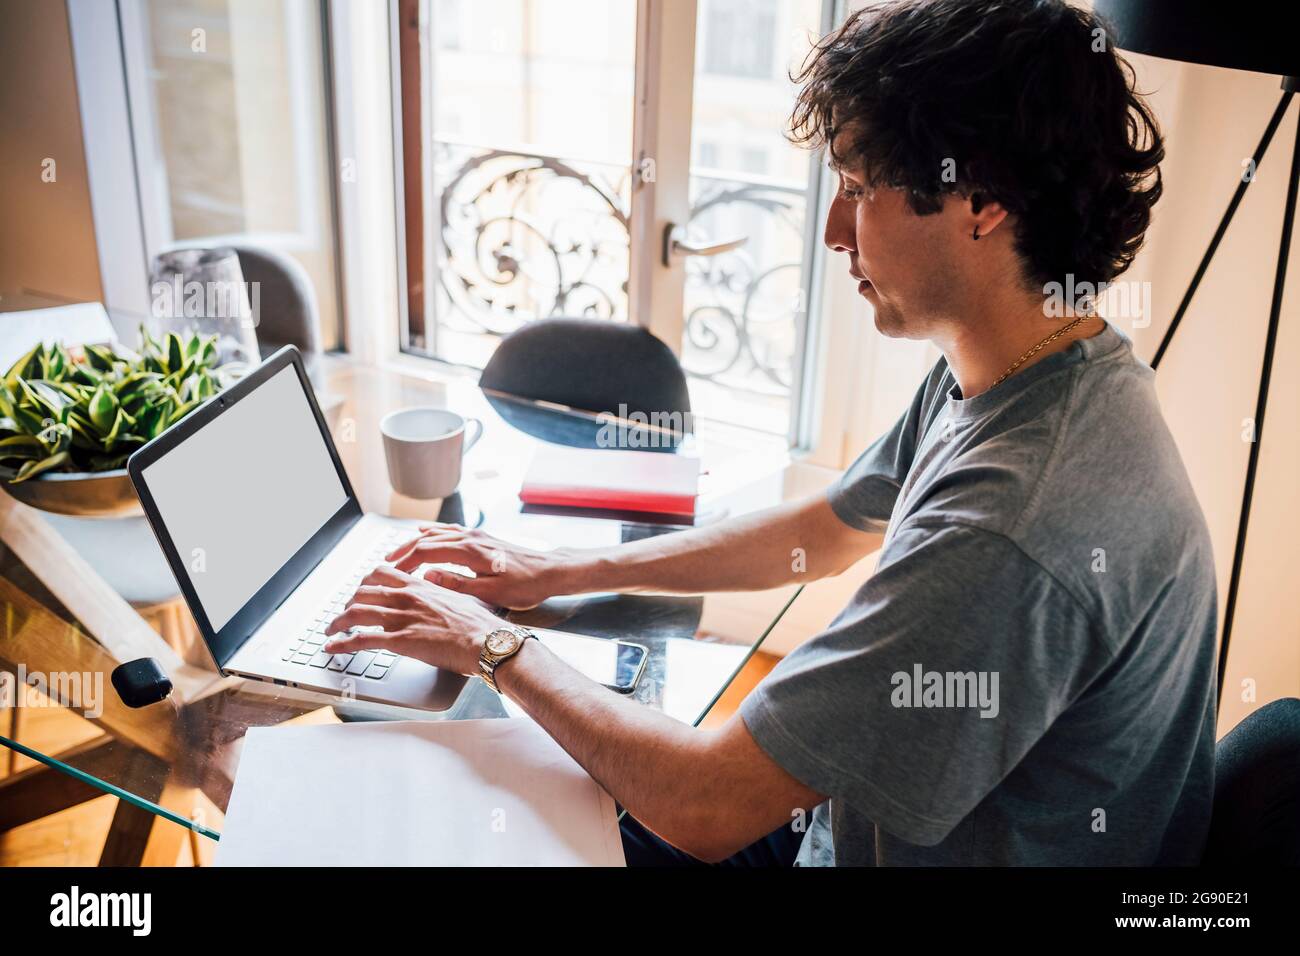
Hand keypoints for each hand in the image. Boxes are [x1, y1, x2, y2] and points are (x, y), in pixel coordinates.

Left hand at [322, 565, 501, 674]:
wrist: (486, 641)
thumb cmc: (477, 624)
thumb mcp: (456, 598)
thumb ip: (438, 592)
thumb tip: (432, 586)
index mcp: (419, 586)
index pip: (381, 573)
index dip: (364, 582)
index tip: (359, 591)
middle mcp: (406, 597)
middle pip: (363, 591)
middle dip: (347, 603)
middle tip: (343, 614)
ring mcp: (401, 618)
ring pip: (356, 612)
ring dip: (337, 622)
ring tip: (330, 630)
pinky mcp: (399, 641)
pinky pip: (361, 639)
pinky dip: (341, 643)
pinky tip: (332, 647)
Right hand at [384, 523, 568, 609]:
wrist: (551, 571)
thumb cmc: (525, 585)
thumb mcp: (489, 592)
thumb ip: (456, 583)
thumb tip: (427, 576)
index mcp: (469, 550)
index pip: (425, 552)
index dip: (404, 563)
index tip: (389, 575)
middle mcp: (470, 537)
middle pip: (426, 540)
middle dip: (402, 552)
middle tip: (383, 564)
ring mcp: (476, 535)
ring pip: (436, 534)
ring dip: (414, 542)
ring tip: (397, 553)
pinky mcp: (482, 537)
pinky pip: (450, 530)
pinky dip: (432, 533)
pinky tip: (424, 533)